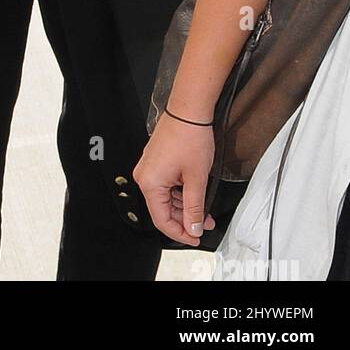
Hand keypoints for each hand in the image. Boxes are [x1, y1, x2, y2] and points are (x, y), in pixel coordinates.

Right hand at [133, 112, 216, 245]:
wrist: (188, 111)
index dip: (180, 233)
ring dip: (185, 206)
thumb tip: (193, 228)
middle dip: (185, 219)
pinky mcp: (155, 162)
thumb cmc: (190, 138)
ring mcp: (149, 168)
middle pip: (162, 209)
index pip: (161, 220)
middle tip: (204, 223)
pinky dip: (181, 193)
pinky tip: (195, 195)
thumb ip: (194, 208)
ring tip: (205, 210)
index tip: (195, 237)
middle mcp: (144, 176)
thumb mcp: (196, 179)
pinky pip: (166, 185)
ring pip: (166, 198)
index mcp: (149, 182)